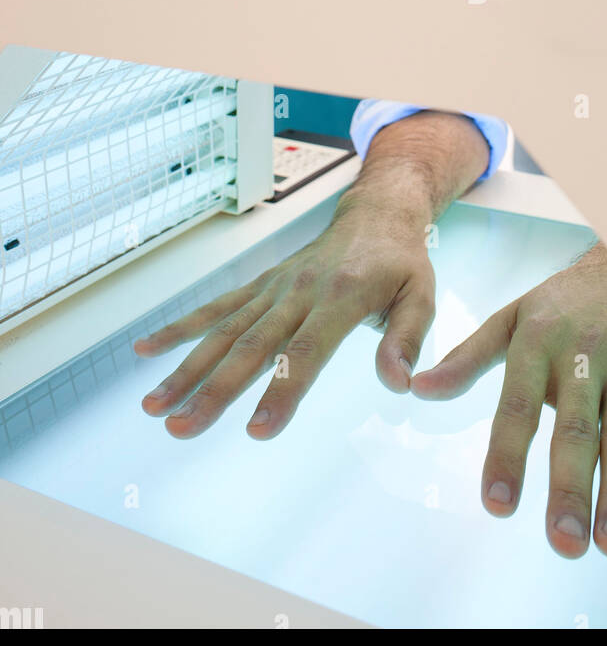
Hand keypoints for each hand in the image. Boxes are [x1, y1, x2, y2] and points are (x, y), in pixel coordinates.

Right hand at [134, 194, 434, 438]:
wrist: (375, 214)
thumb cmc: (400, 263)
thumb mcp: (421, 296)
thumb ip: (407, 339)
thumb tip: (398, 384)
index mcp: (341, 297)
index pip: (307, 350)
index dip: (281, 389)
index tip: (256, 430)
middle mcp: (298, 291)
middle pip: (250, 346)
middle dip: (213, 390)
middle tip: (180, 427)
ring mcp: (273, 288)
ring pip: (223, 331)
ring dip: (186, 368)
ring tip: (153, 406)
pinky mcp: (260, 286)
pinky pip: (215, 308)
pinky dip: (179, 328)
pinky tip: (145, 350)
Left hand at [411, 240, 606, 556]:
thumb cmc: (564, 301)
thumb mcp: (512, 317)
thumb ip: (468, 359)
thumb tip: (418, 389)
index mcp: (536, 344)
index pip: (516, 406)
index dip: (507, 456)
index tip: (498, 507)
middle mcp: (582, 357)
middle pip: (576, 430)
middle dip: (571, 488)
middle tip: (564, 543)